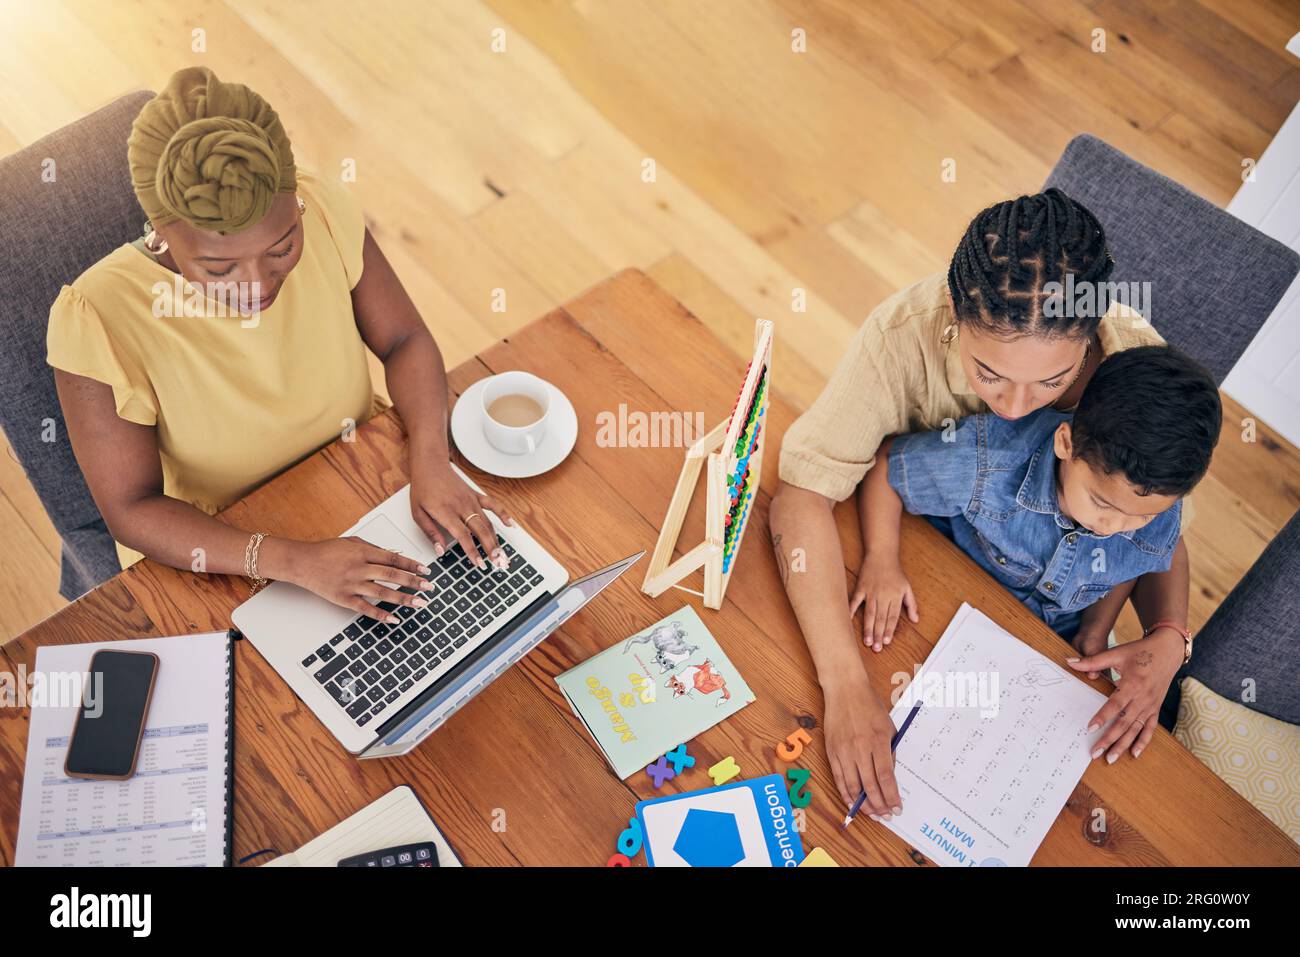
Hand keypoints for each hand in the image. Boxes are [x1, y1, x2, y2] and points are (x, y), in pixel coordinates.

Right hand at [272, 537, 433, 621]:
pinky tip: (394, 619)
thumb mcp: (352, 543)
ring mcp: (351, 584)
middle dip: (413, 582)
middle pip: (392, 576)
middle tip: (429, 587)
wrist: (302, 562)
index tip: (426, 570)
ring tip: (420, 603)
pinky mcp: (343, 598)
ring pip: (382, 593)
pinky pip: (365, 608)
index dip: (412, 565)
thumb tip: (396, 556)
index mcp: (363, 552)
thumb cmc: (327, 551)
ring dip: (403, 599)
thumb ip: (374, 549)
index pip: (393, 559)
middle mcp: (359, 568)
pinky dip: (381, 615)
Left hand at [409, 456, 514, 568]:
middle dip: (490, 549)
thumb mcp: (417, 513)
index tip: (478, 563)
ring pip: (488, 522)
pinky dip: (504, 515)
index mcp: (446, 512)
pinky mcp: (476, 495)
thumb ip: (430, 532)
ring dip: (496, 539)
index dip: (472, 551)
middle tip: (497, 563)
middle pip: (480, 531)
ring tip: (501, 554)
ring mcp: (471, 501)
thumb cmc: (422, 489)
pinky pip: (493, 505)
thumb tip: (440, 550)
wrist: (430, 466)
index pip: (463, 535)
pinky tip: (511, 525)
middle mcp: (462, 507)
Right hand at [823, 675, 901, 818]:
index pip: (886, 777)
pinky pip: (838, 777)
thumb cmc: (869, 706)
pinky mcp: (832, 750)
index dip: (891, 796)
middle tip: (886, 815)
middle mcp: (860, 747)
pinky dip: (845, 793)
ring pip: (852, 785)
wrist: (845, 689)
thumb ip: (889, 752)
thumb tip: (889, 777)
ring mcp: (844, 750)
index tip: (897, 808)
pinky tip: (852, 802)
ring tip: (872, 813)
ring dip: (863, 803)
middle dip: (880, 804)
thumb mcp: (888, 727)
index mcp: (878, 741)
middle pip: (870, 785)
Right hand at [848, 551, 917, 651]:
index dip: (889, 630)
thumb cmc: (895, 572)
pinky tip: (849, 621)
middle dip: (878, 634)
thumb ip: (911, 604)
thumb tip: (915, 620)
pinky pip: (855, 601)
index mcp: (895, 596)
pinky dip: (852, 611)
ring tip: (867, 641)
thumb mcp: (907, 587)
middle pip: (881, 618)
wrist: (882, 554)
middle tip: (876, 648)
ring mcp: (871, 592)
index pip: (892, 617)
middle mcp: (883, 595)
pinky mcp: (861, 588)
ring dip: (868, 628)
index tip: (886, 642)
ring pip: (869, 613)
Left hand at [1067, 628, 1184, 761]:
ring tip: (1110, 758)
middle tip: (1095, 753)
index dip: (1103, 717)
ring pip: (1136, 729)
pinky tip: (1134, 753)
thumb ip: (1093, 661)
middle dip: (1109, 740)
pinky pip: (1150, 728)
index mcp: (1133, 684)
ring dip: (1123, 745)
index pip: (1115, 705)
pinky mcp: (1156, 708)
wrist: (1168, 651)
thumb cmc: (1140, 651)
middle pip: (1124, 723)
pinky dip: (1143, 741)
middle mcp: (1143, 698)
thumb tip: (1070, 662)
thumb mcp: (1116, 653)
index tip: (1090, 728)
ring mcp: (1151, 705)